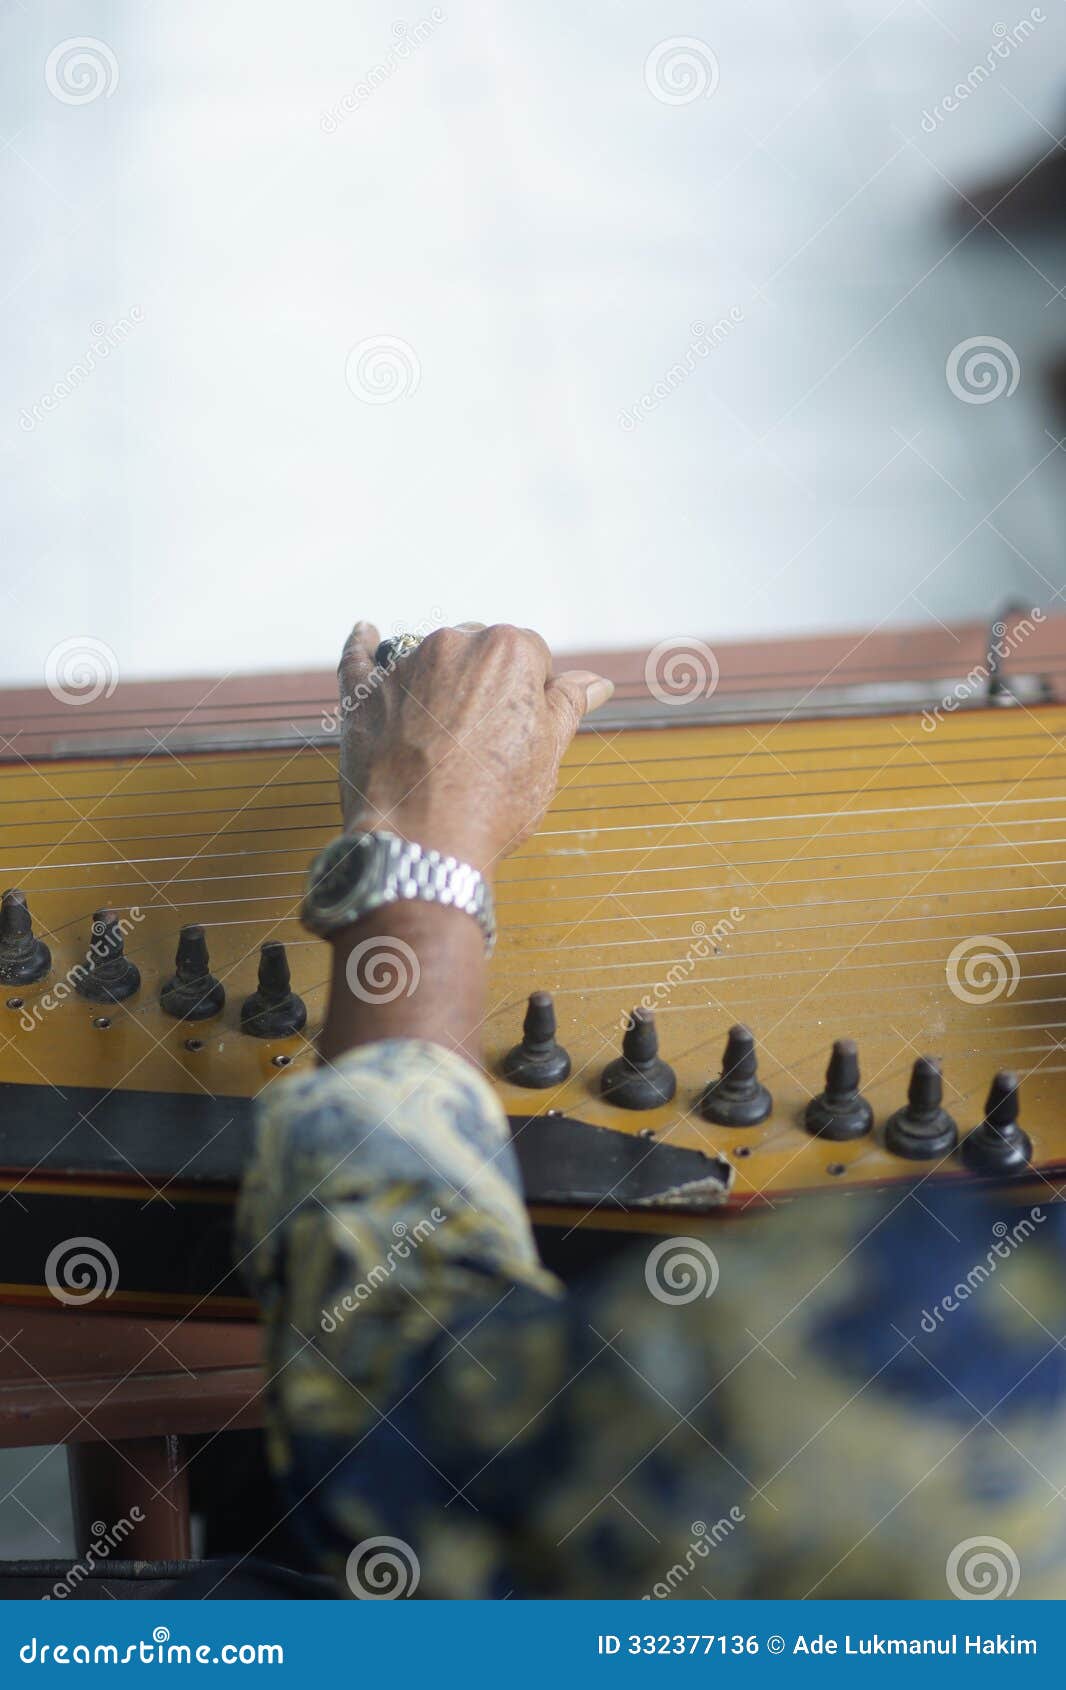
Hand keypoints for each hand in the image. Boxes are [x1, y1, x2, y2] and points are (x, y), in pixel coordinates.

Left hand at [335, 621, 613, 874]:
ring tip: (441, 732)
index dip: (533, 692)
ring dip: (438, 677)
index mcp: (508, 649)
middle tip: (486, 739)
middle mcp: (454, 643)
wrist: (421, 842)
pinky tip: (367, 632)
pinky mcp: (361, 692)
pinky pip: (360, 655)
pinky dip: (365, 646)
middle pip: (480, 649)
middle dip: (487, 682)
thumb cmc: (492, 801)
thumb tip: (595, 683)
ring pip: (429, 655)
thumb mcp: (547, 753)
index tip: (523, 728)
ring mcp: (402, 665)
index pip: (532, 655)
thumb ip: (568, 705)